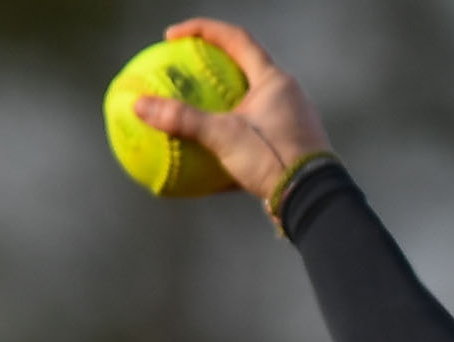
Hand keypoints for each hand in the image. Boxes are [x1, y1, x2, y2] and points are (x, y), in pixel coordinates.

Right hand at [131, 18, 332, 200]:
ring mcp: (291, 119)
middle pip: (245, 65)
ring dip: (223, 98)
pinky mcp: (290, 143)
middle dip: (213, 62)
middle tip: (184, 66)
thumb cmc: (274, 159)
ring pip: (251, 98)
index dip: (203, 30)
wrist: (313, 198)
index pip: (236, 39)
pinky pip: (256, 128)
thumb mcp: (224, 137)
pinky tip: (210, 145)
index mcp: (274, 80)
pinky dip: (232, 129)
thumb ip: (183, 119)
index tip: (173, 36)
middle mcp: (287, 94)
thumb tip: (140, 106)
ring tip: (195, 105)